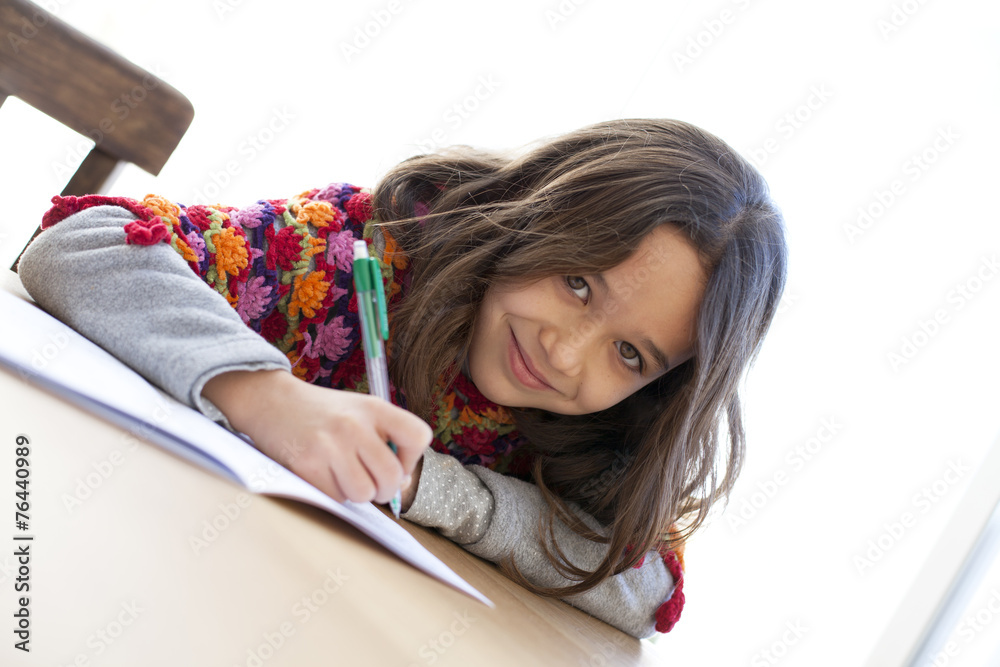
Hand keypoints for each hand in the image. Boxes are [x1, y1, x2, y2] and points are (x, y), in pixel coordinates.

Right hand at [203, 369, 431, 504]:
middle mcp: (354, 425)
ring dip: (358, 493)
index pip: (419, 436)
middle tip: (372, 482)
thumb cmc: (324, 414)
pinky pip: (336, 498)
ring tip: (345, 475)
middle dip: (385, 489)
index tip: (397, 461)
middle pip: (392, 477)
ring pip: (364, 493)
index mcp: (374, 408)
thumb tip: (401, 484)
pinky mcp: (307, 465)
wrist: (273, 402)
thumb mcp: (360, 411)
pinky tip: (324, 474)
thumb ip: (385, 440)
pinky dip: (334, 494)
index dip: (412, 458)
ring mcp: (330, 446)